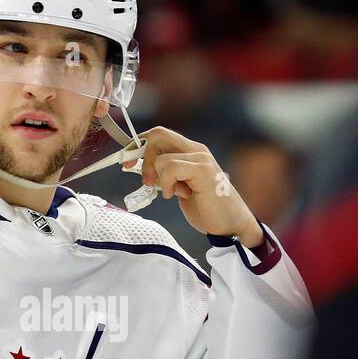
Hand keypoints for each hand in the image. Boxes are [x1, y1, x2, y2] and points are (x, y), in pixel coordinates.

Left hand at [127, 126, 263, 245]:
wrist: (230, 224)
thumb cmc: (206, 207)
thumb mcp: (179, 187)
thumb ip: (166, 174)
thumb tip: (144, 170)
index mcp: (190, 151)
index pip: (158, 135)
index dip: (138, 146)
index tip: (127, 164)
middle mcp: (196, 150)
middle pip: (157, 135)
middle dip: (143, 158)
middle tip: (146, 181)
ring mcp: (201, 158)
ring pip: (161, 158)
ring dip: (160, 180)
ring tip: (174, 193)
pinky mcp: (203, 170)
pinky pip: (170, 168)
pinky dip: (167, 184)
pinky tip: (176, 195)